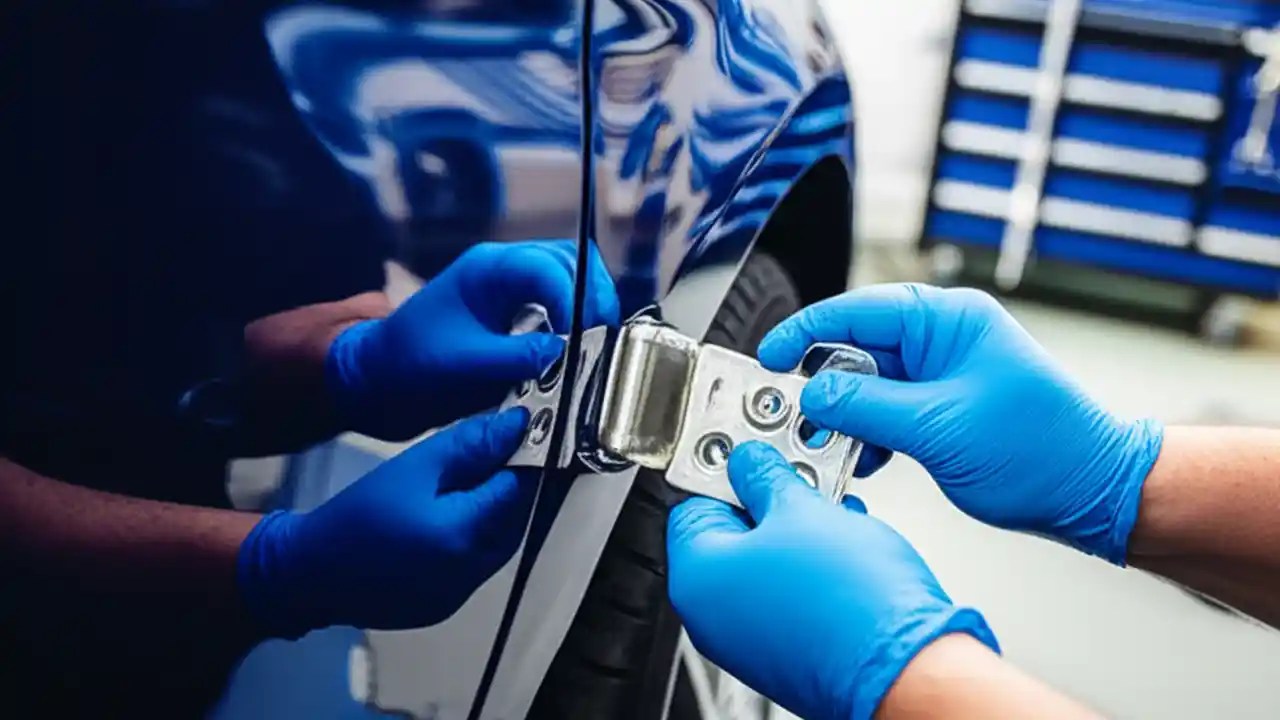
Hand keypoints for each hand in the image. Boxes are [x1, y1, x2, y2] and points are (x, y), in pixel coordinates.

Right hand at [237, 408, 534, 637]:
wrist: (311, 574)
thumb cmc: (359, 514)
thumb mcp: (414, 467)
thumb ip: (470, 445)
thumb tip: (518, 424)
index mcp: (466, 535)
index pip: (519, 487)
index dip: (523, 455)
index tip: (516, 432)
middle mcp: (474, 572)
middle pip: (516, 518)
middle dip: (510, 483)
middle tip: (492, 453)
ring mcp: (462, 594)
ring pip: (499, 542)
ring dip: (495, 511)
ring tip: (470, 483)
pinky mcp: (447, 605)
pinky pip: (476, 564)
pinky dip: (473, 537)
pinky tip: (450, 518)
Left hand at [326, 240, 619, 439]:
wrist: (381, 378)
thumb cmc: (410, 362)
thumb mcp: (460, 362)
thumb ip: (513, 355)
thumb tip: (565, 352)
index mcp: (487, 269)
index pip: (547, 268)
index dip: (575, 299)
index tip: (585, 337)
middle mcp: (506, 270)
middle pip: (571, 262)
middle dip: (594, 295)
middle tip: (603, 338)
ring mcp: (514, 290)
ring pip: (572, 279)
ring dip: (591, 307)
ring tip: (598, 344)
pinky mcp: (518, 314)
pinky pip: (561, 306)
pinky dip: (578, 323)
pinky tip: (581, 351)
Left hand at [668, 442, 996, 719]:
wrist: (906, 670)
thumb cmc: (853, 604)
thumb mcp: (802, 509)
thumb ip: (765, 475)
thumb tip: (749, 461)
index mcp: (698, 578)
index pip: (693, 502)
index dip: (732, 473)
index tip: (764, 458)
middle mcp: (713, 617)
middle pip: (732, 533)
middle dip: (775, 502)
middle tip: (809, 484)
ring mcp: (750, 638)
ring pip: (766, 562)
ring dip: (800, 532)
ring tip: (838, 518)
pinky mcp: (788, 650)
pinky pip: (789, 594)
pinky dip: (813, 568)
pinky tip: (846, 552)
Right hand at [758, 283, 1162, 564]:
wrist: (1095, 492)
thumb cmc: (1041, 450)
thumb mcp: (938, 428)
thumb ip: (866, 408)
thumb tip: (811, 396)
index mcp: (946, 319)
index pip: (855, 310)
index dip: (804, 333)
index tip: (768, 358)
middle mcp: (941, 338)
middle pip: (855, 348)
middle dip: (822, 386)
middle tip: (791, 418)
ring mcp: (941, 373)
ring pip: (866, 385)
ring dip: (845, 417)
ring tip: (829, 448)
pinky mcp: (940, 407)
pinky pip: (886, 411)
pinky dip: (868, 435)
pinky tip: (864, 460)